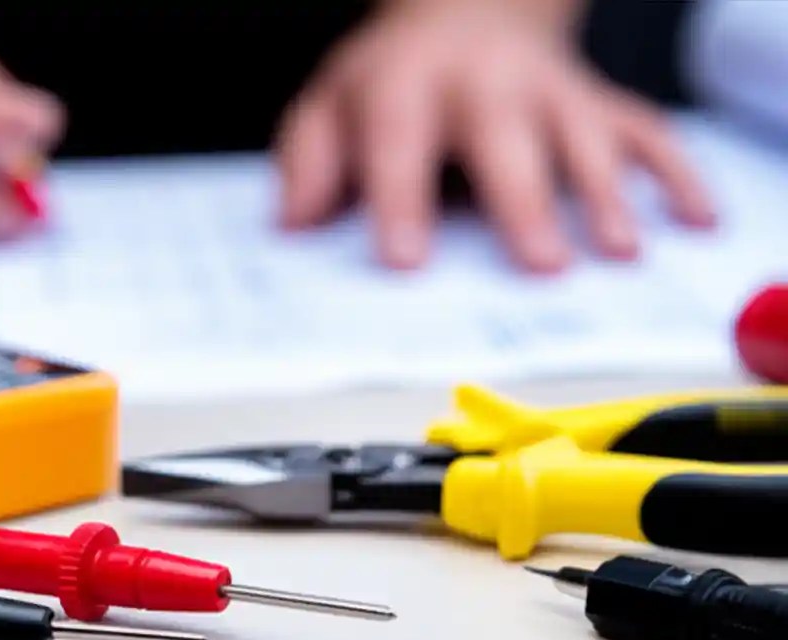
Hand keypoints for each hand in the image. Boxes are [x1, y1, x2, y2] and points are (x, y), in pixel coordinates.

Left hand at [275, 0, 714, 272]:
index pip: (399, 143)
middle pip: (504, 139)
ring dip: (605, 192)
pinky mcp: (596, 99)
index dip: (401, 201)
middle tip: (540, 265)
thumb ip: (311, 162)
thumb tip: (293, 225)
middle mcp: (483, 82)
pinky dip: (676, 174)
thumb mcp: (331, 106)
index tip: (404, 261)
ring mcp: (549, 89)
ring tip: (619, 251)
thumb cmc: (392, 82)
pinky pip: (645, 131)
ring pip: (583, 135)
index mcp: (406, 86)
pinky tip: (694, 220)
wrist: (466, 13)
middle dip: (523, 201)